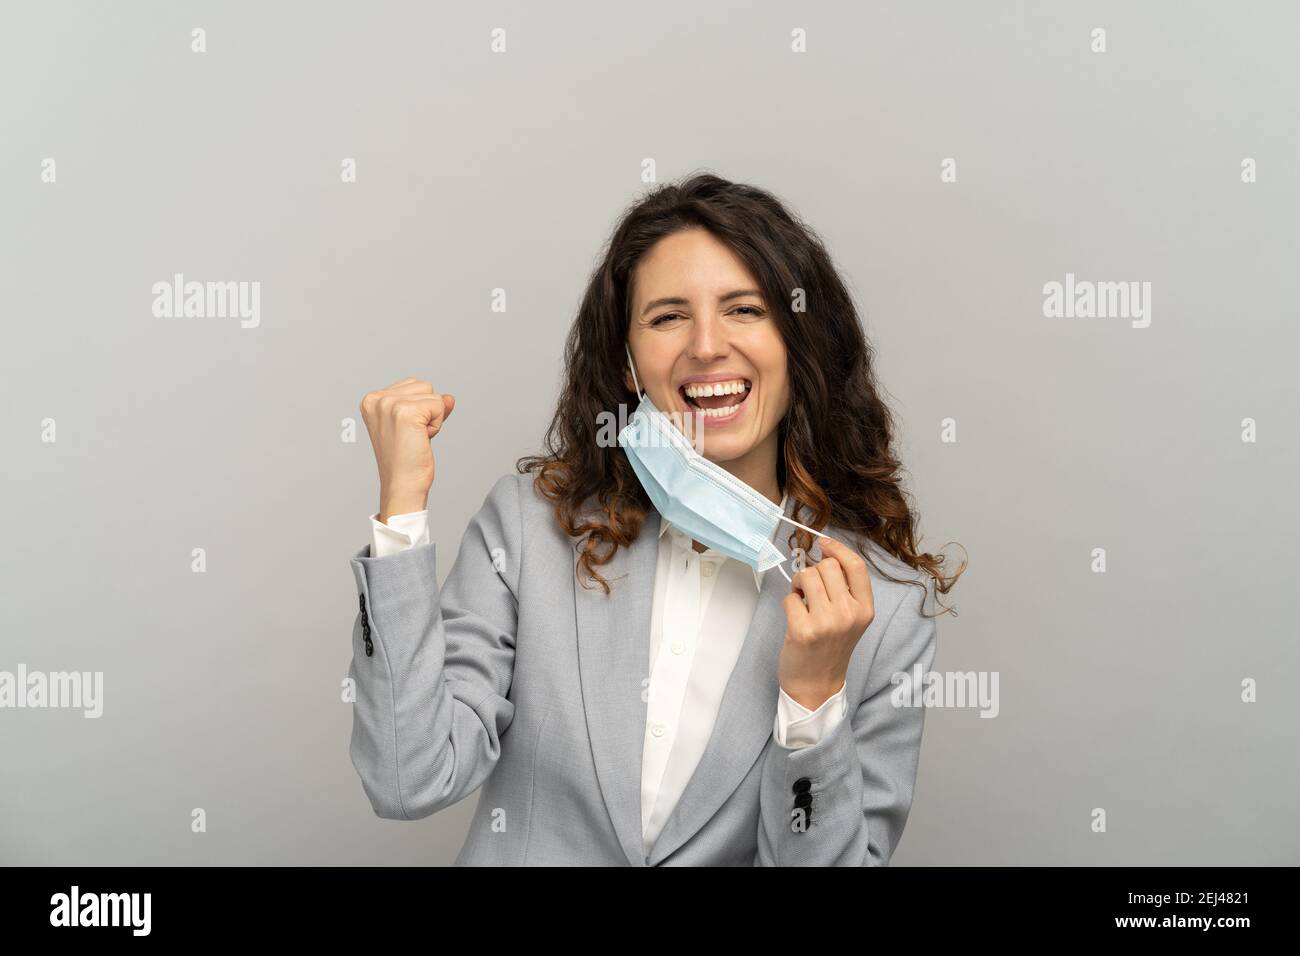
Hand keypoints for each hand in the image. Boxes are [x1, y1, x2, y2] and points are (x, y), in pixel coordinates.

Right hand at [359, 378, 454, 520]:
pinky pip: (439, 406)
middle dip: (426, 412)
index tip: (404, 432)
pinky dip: (436, 426)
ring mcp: (389, 404)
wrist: (402, 486)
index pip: (413, 385)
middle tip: (411, 437)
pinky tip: (421, 440)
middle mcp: (376, 399)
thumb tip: (449, 398)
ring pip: (433, 395)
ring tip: (415, 438)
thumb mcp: (415, 425)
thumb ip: (429, 406)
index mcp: (371, 400)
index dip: (418, 410)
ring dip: (432, 418)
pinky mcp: (405, 412)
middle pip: (424, 386)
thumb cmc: (405, 461)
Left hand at [778, 536, 874, 709]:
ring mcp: (827, 623)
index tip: (824, 544)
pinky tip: (795, 617)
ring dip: (798, 584)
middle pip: (827, 566)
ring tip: (802, 601)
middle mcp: (849, 614)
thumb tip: (826, 553)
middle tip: (809, 590)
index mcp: (865, 609)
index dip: (838, 549)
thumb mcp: (851, 618)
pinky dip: (789, 603)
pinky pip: (790, 597)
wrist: (817, 684)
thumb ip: (845, 589)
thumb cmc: (831, 647)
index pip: (856, 566)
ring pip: (806, 576)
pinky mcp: (803, 630)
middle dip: (813, 572)